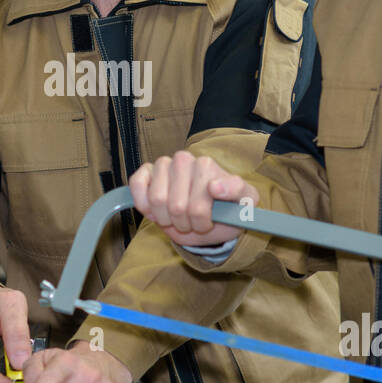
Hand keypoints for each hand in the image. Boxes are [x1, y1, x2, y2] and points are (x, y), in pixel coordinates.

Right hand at [128, 150, 258, 246]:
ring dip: (167, 219)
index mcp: (206, 165)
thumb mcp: (244, 203)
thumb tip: (214, 186)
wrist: (209, 217)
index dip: (201, 220)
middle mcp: (184, 160)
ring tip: (178, 218)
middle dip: (185, 222)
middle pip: (176, 206)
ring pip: (157, 200)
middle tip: (193, 222)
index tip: (210, 222)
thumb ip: (237, 191)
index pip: (198, 202)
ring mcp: (163, 165)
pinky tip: (156, 211)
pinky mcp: (145, 173)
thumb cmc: (227, 209)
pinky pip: (137, 186)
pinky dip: (144, 206)